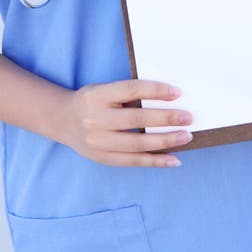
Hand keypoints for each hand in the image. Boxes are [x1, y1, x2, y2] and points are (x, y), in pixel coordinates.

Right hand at [63, 79, 192, 167]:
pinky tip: (174, 159)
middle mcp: (96, 119)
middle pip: (137, 119)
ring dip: (165, 141)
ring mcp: (98, 142)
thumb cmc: (92, 101)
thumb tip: (167, 100)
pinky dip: (156, 161)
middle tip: (188, 117)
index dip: (155, 90)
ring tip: (186, 136)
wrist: (63, 120)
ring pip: (137, 144)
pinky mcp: (103, 159)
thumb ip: (128, 94)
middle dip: (166, 119)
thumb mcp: (104, 89)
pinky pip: (133, 162)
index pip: (131, 90)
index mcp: (98, 95)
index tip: (177, 92)